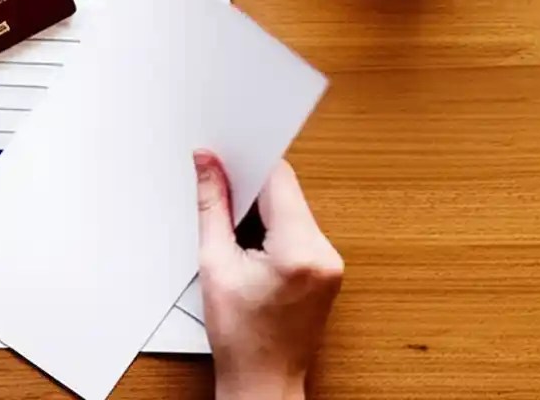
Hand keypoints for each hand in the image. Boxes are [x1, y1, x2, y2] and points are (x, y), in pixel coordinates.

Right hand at [194, 150, 343, 399]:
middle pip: (288, 193)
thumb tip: (208, 165)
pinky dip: (275, 231)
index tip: (224, 162)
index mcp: (299, 250)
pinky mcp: (328, 268)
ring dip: (263, 213)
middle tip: (225, 216)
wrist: (263, 381)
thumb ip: (212, 206)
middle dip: (252, 193)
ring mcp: (331, 261)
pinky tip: (254, 256)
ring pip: (293, 209)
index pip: (279, 179)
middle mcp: (324, 253)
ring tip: (240, 247)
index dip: (248, 164)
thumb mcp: (214, 264)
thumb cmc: (241, 338)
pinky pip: (300, 230)